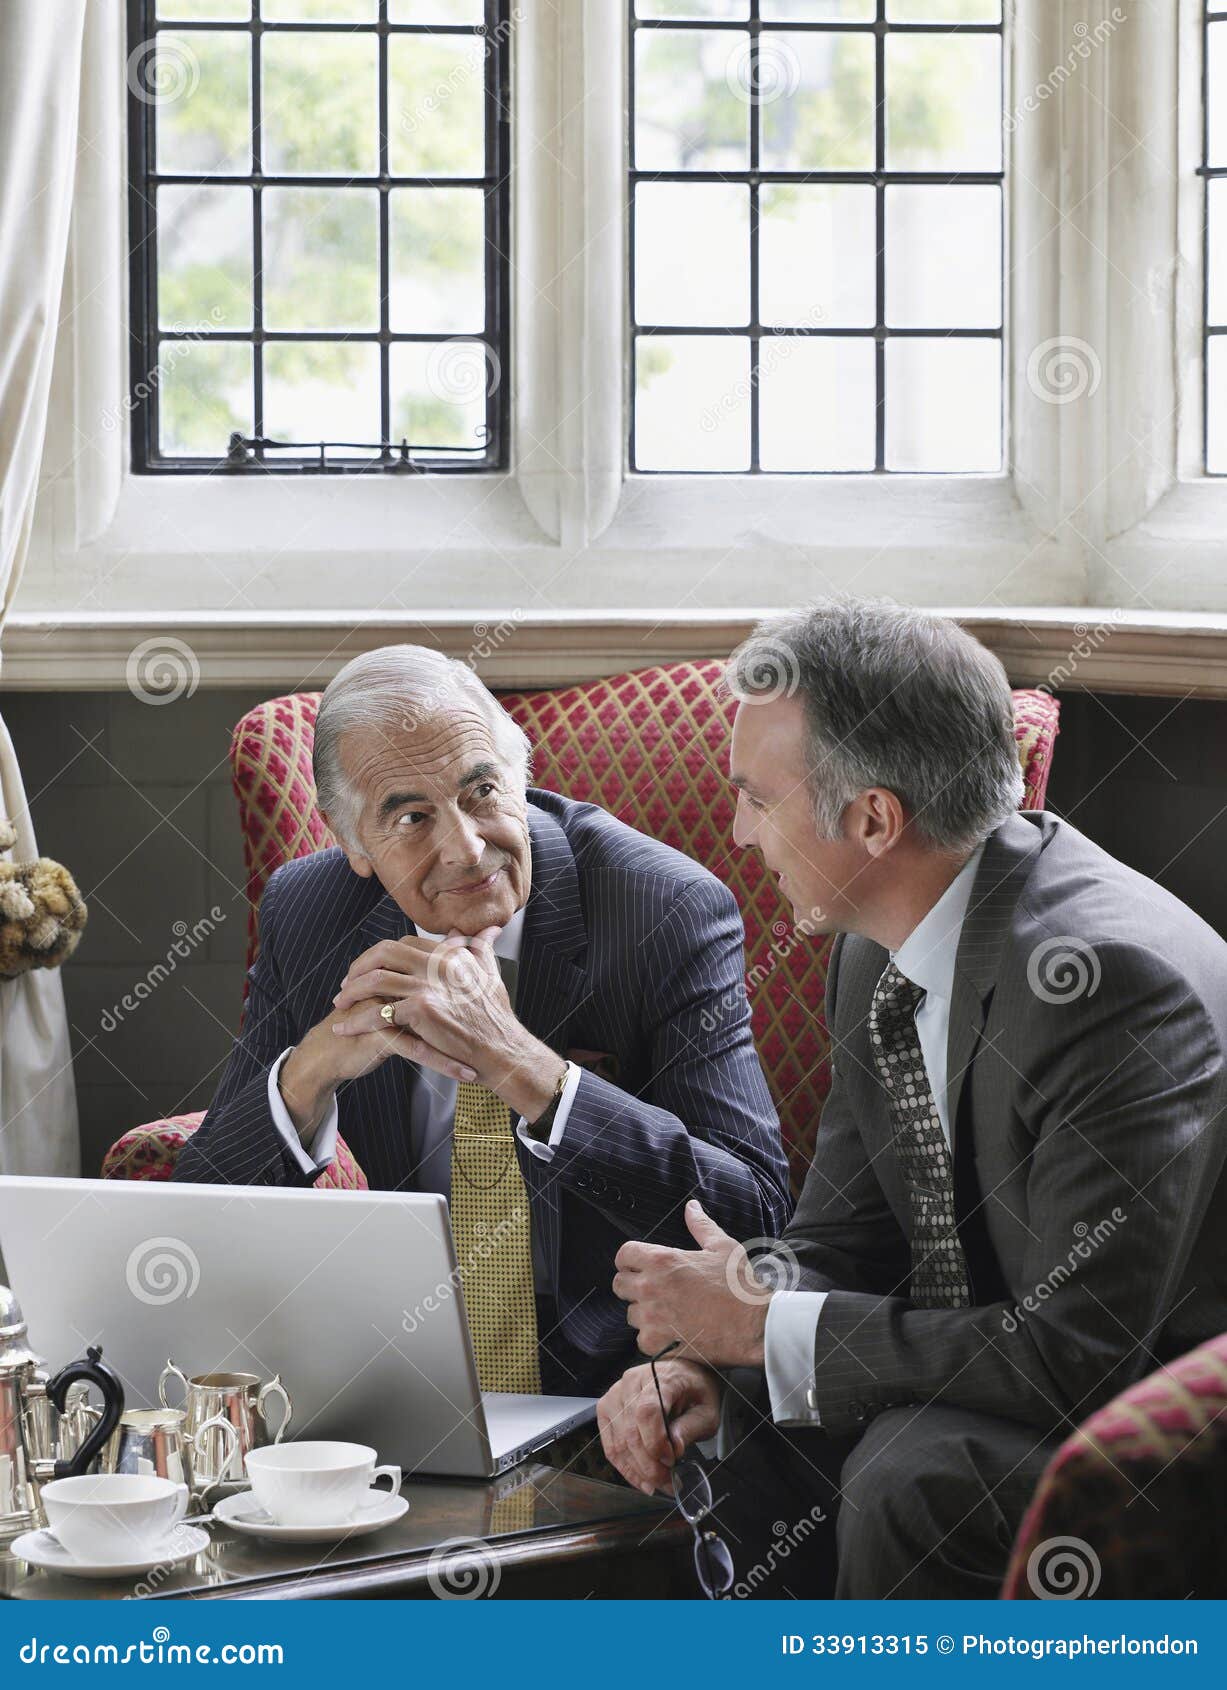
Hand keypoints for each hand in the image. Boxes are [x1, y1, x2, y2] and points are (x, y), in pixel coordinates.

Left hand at [329, 929, 563, 1118]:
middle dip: (360, 966)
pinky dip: (357, 1021)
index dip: (381, 955)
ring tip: (340, 1003)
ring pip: (375, 980)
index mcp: (451, 955)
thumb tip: (489, 931)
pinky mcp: (421, 1010)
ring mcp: (429, 985)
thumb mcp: (490, 976)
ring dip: (352, 991)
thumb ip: (482, 951)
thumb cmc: (496, 1020)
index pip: (406, 942)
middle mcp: (438, 964)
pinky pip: (378, 1012)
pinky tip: (346, 1028)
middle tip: (347, 983)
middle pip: (385, 952)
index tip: (369, 969)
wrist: (502, 1050)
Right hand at [597, 1357, 722, 1493]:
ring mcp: (615, 1394)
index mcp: (660, 1376)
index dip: (656, 1441)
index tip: (671, 1460)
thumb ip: (691, 1428)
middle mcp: (632, 1382)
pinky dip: (625, 1468)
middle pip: (631, 1431)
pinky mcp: (607, 1409)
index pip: (647, 1411)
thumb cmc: (695, 1392)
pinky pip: (610, 1446)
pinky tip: (642, 1480)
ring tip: (658, 1485)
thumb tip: (674, 1449)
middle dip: (649, 1466)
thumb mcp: (706, 1411)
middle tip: (668, 1482)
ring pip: (619, 1443)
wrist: (682, 1374)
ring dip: (638, 1471)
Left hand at [612, 1200, 773, 1368]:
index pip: (624, 1254)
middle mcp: (651, 1287)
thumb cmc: (740, 1285)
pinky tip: (674, 1333)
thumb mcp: (722, 1247)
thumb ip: (701, 1225)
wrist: (755, 1326)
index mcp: (662, 1260)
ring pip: (631, 1314)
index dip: (630, 1259)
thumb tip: (691, 1206)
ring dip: (644, 1313)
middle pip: (620, 1284)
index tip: (639, 1266)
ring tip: (668, 1312)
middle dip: (633, 1285)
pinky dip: (654, 1338)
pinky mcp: (658, 1344)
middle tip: (655, 1290)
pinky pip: (642, 1339)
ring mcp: (652, 1318)